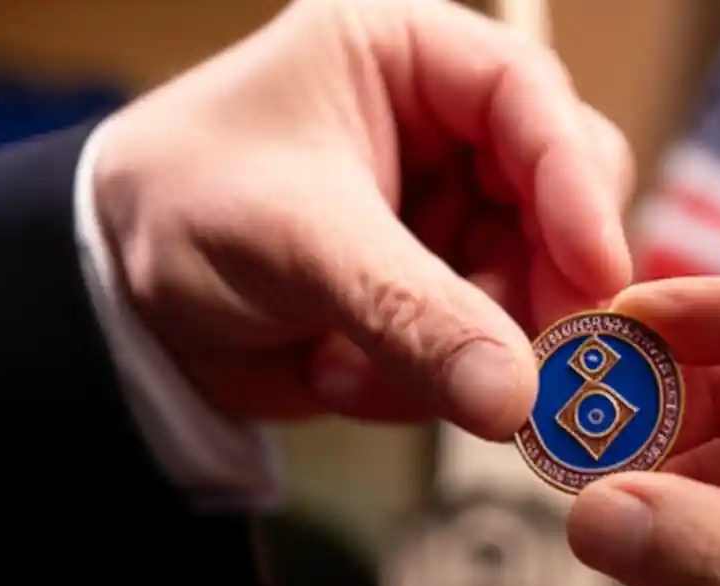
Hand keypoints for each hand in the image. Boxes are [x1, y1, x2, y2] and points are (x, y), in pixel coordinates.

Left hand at [93, 0, 631, 437]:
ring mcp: (456, 212)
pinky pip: (493, 344)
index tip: (597, 278)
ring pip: (536, 283)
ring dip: (464, 348)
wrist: (121, 300)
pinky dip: (433, 378)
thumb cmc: (180, 207)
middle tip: (523, 364)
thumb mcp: (294, 242)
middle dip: (536, 284)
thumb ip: (411, 313)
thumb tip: (517, 396)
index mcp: (411, 56)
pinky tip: (344, 373)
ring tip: (358, 366)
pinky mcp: (448, 288)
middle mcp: (452, 128)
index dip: (577, 187)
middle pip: (562, 196)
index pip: (530, 100)